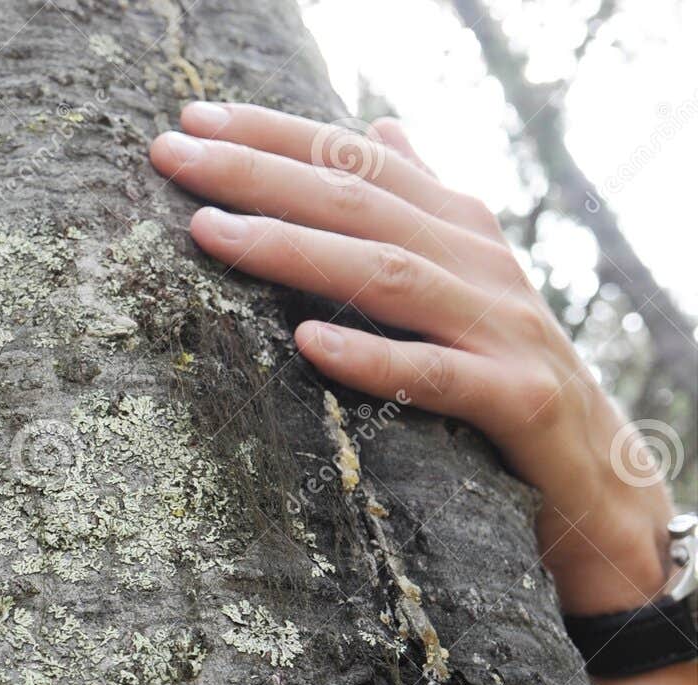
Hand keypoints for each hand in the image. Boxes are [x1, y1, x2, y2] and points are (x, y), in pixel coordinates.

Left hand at [149, 103, 674, 613]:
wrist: (599, 478)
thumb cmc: (506, 377)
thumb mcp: (461, 280)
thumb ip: (421, 205)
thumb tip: (379, 127)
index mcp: (458, 231)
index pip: (357, 163)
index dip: (275, 135)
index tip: (192, 118)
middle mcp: (479, 266)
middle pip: (359, 203)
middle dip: (259, 173)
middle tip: (174, 153)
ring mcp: (500, 331)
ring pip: (388, 276)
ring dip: (293, 248)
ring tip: (210, 231)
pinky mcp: (514, 402)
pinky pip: (435, 376)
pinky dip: (371, 358)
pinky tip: (306, 342)